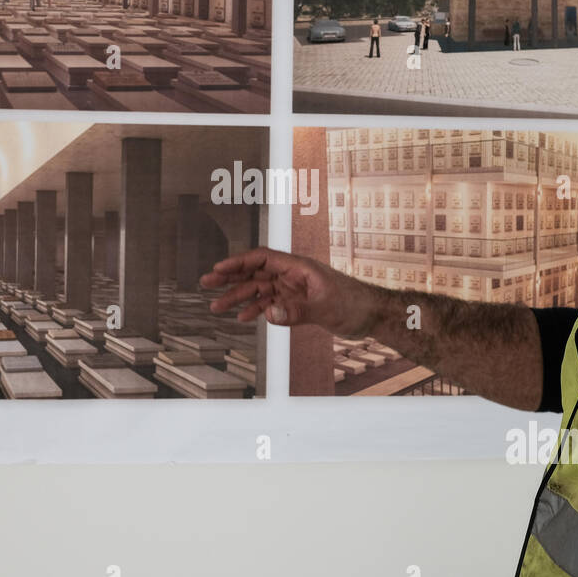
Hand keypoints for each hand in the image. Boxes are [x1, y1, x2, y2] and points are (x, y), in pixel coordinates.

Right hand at [200, 247, 373, 336]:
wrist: (371, 315)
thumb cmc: (354, 303)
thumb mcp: (325, 308)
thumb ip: (296, 311)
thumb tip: (269, 313)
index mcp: (298, 267)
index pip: (262, 259)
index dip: (238, 262)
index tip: (218, 268)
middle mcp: (293, 275)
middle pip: (255, 272)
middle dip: (230, 277)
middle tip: (206, 282)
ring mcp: (294, 289)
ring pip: (259, 290)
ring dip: (238, 297)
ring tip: (216, 307)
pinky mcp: (297, 303)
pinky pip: (270, 304)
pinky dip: (256, 310)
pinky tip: (243, 317)